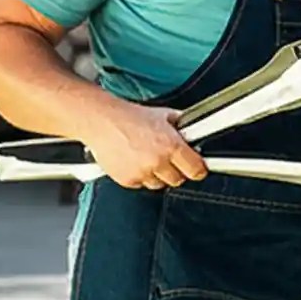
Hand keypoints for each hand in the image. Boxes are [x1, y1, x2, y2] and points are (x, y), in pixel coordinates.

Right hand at [81, 104, 207, 190]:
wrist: (102, 121)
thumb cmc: (129, 116)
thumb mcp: (164, 115)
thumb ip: (182, 125)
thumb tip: (194, 130)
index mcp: (171, 146)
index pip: (196, 170)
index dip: (198, 169)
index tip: (198, 169)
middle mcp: (158, 161)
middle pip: (178, 180)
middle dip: (176, 171)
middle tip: (170, 159)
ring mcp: (142, 172)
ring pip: (159, 184)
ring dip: (158, 174)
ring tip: (148, 157)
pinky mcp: (128, 180)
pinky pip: (141, 184)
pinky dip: (140, 176)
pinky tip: (135, 161)